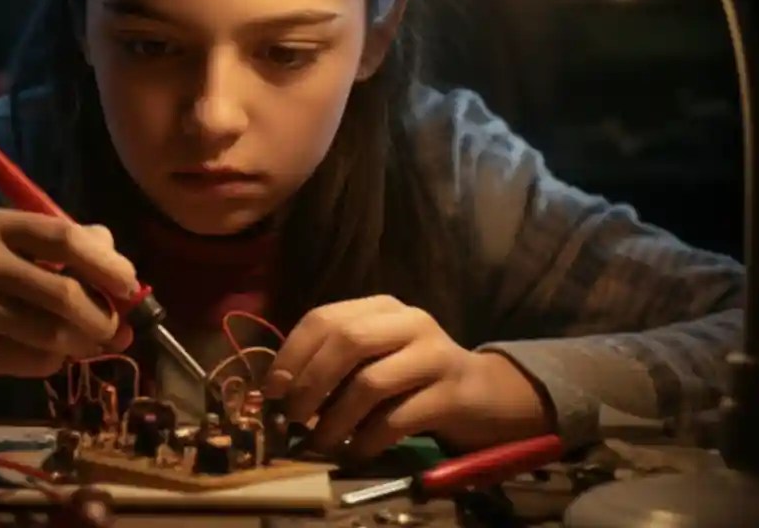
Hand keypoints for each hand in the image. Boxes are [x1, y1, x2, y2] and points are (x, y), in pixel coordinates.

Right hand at [0, 208, 137, 388]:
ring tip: (85, 343)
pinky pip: (36, 361)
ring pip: (54, 333)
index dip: (107, 264)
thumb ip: (64, 248)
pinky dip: (52, 362)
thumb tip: (120, 264)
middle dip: (103, 316)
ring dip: (81, 344)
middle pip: (65, 292)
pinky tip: (41, 355)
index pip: (65, 237)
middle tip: (120, 331)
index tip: (131, 285)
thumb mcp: (9, 250)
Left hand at [263, 295, 552, 458]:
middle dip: (311, 382)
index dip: (292, 354)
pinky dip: (368, 440)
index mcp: (381, 307)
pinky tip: (357, 452)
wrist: (484, 394)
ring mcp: (434, 354)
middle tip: (293, 417)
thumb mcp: (374, 357)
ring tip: (320, 443)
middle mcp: (409, 321)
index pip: (324, 317)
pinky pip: (398, 419)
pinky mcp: (452, 393)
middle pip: (346, 340)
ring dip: (336, 419)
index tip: (273, 390)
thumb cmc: (413, 377)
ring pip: (370, 382)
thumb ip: (334, 363)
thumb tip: (280, 391)